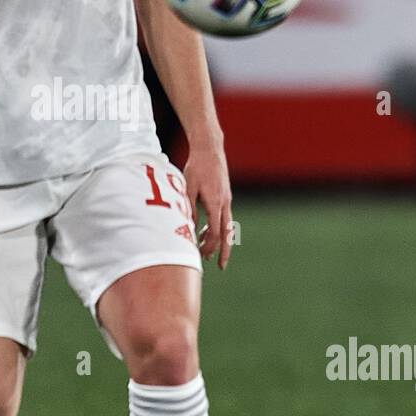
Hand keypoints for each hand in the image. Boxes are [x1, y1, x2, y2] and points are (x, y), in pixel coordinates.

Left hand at [184, 138, 232, 269]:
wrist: (210, 149)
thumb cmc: (197, 167)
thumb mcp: (188, 187)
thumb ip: (189, 207)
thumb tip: (188, 226)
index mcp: (215, 203)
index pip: (215, 232)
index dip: (209, 246)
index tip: (202, 256)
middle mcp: (224, 203)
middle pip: (227, 233)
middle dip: (224, 251)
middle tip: (221, 266)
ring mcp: (226, 199)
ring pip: (227, 225)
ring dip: (219, 240)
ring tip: (209, 252)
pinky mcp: (224, 195)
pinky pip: (223, 216)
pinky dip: (217, 227)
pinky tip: (204, 231)